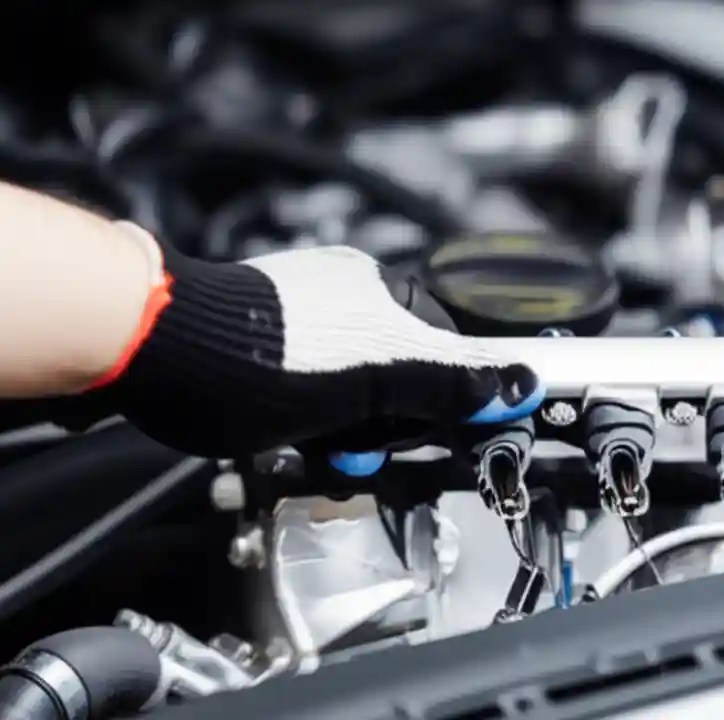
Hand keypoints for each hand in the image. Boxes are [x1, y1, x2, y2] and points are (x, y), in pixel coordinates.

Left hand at [104, 230, 541, 456]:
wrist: (166, 352)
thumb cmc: (274, 352)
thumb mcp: (384, 374)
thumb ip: (454, 382)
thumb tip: (520, 385)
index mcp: (387, 295)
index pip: (450, 355)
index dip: (451, 401)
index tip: (443, 433)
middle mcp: (350, 306)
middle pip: (404, 382)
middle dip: (392, 425)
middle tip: (370, 444)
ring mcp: (306, 332)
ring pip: (358, 399)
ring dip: (352, 434)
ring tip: (328, 445)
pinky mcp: (267, 359)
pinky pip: (315, 403)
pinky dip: (313, 428)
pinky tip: (298, 438)